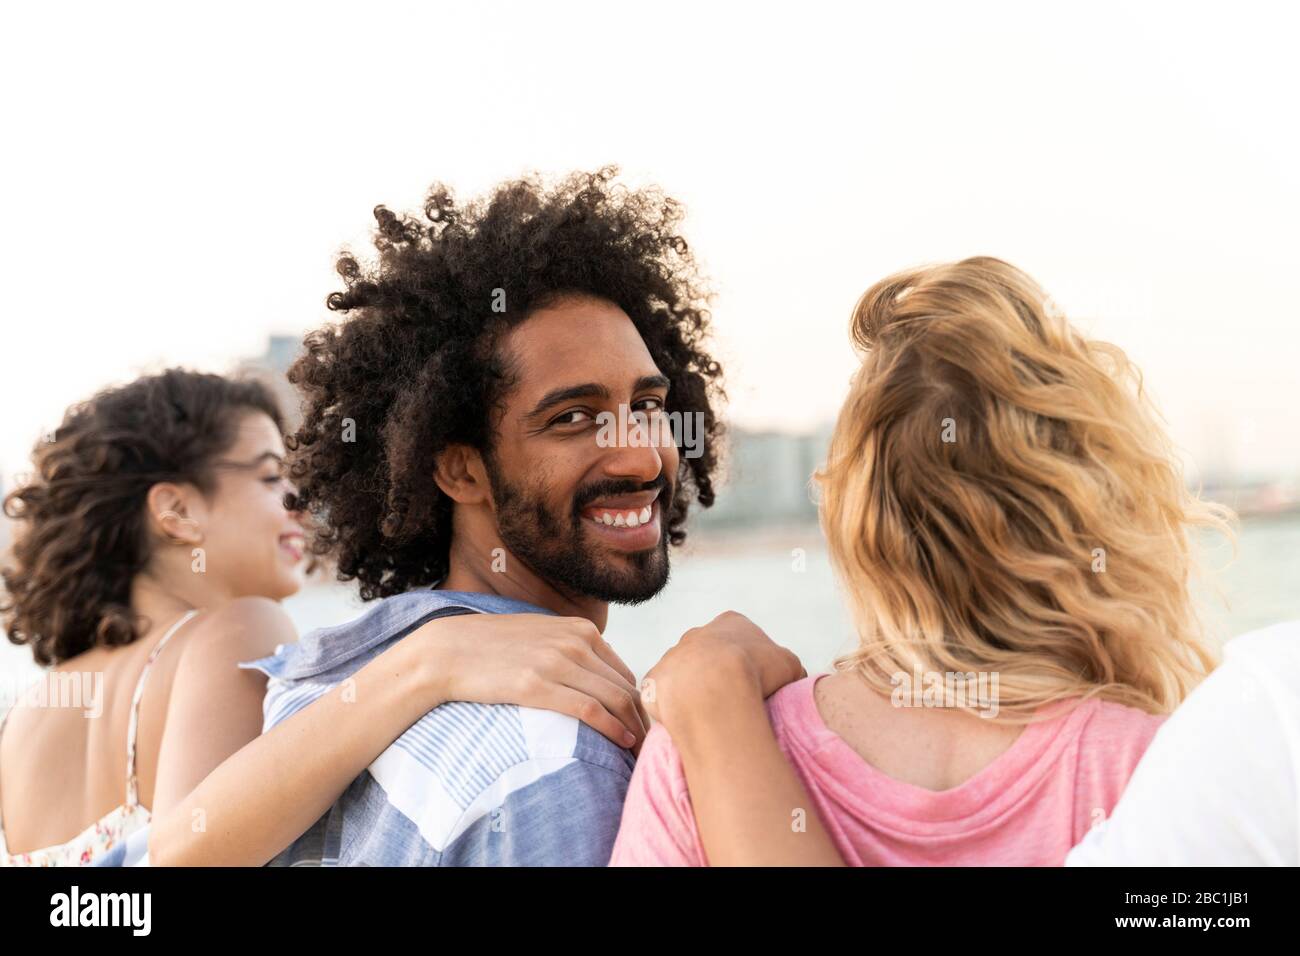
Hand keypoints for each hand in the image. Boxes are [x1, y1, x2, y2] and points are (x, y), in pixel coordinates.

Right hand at [413, 613, 649, 751]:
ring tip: (642, 752)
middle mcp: (575, 643)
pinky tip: (623, 742)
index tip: (648, 727)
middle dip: (645, 719)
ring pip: (614, 698)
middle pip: (626, 686)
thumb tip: (600, 673)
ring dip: (634, 728)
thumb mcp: (543, 634)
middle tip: (655, 745)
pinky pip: (589, 708)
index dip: (641, 703)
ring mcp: (557, 663)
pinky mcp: (537, 686)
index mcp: (580, 630)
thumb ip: (573, 648)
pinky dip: (612, 727)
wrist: (448, 650)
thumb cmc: (494, 647)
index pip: (626, 671)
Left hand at [641, 611, 805, 725]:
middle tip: (730, 701)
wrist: (714, 690)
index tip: (754, 683)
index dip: (749, 662)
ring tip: (709, 716)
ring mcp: (672, 656)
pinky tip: (687, 722)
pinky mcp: (653, 681)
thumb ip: (787, 666)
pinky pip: (663, 696)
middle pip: (709, 655)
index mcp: (730, 623)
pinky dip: (673, 708)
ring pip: (684, 676)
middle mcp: (696, 634)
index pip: (740, 638)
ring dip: (694, 692)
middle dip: (718, 675)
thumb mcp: (789, 665)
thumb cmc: (756, 672)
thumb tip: (787, 677)